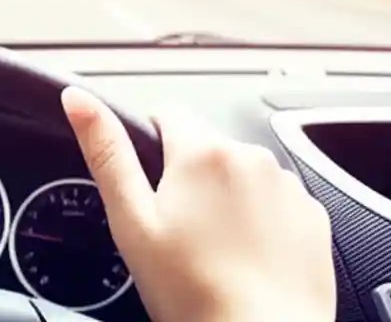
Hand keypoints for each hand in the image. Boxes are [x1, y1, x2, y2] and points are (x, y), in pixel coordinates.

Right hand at [61, 87, 333, 321]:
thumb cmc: (193, 291)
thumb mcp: (131, 221)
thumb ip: (106, 152)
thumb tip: (78, 99)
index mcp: (203, 151)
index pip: (167, 114)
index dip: (150, 146)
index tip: (150, 189)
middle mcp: (251, 157)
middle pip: (205, 147)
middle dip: (188, 177)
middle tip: (176, 230)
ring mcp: (287, 187)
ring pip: (241, 175)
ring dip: (226, 197)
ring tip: (213, 250)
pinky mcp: (312, 217)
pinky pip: (275, 203)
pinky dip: (260, 221)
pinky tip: (245, 257)